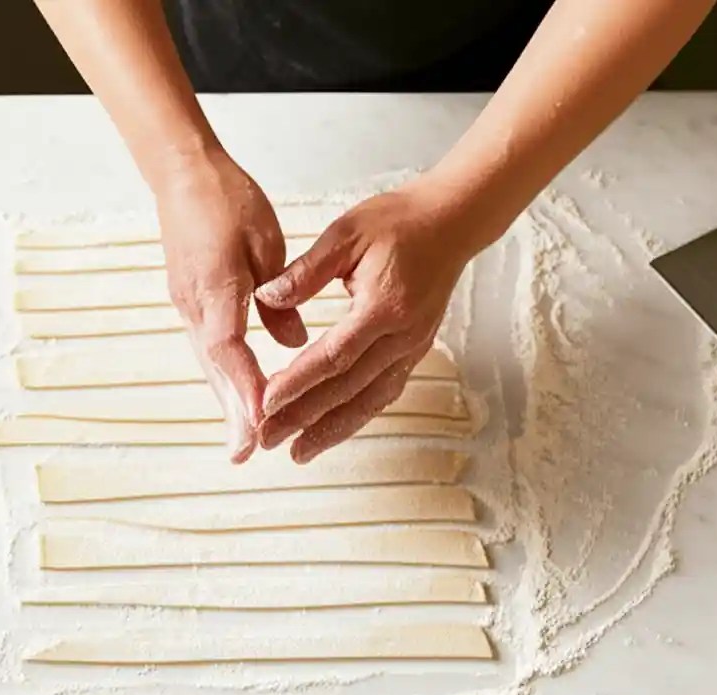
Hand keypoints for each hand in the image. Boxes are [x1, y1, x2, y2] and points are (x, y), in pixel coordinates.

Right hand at [156, 149, 306, 462]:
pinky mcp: (188, 303)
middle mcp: (195, 303)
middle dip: (233, 412)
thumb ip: (279, 294)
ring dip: (226, 402)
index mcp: (217, 285)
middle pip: (215, 368)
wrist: (183, 175)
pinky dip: (223, 378)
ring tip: (243, 442)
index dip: (246, 384)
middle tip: (246, 454)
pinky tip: (237, 398)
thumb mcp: (265, 241)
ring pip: (210, 363)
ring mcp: (187, 305)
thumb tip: (297, 338)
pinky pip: (208, 349)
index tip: (262, 417)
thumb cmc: (228, 200)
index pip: (230, 346)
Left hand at [254, 182, 498, 462]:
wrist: (451, 221)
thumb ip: (305, 271)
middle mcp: (402, 335)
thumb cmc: (398, 221)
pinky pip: (384, 391)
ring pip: (369, 399)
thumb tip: (266, 297)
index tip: (267, 403)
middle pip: (348, 388)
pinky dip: (357, 415)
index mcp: (383, 306)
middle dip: (305, 417)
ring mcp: (413, 347)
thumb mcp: (345, 234)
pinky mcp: (415, 350)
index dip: (299, 383)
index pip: (334, 356)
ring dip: (332, 429)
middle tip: (267, 438)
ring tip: (298, 452)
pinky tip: (333, 430)